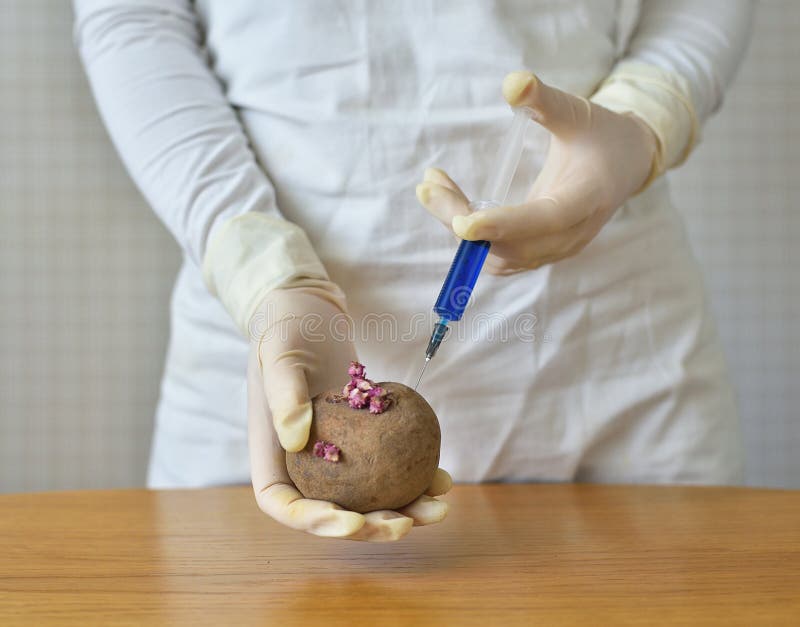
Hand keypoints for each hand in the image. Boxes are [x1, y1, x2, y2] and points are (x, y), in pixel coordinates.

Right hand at [247, 280, 451, 540]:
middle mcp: (303, 461)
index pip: (285, 504)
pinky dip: (415, 478)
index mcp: (273, 452)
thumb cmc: (285, 328)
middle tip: (407, 522)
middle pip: (333, 511)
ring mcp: (335, 453)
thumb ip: (283, 394)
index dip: (314, 523)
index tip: (351, 520)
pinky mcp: (363, 440)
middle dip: (370, 526)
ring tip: (438, 507)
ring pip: (367, 496)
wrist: (309, 310)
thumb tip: (296, 440)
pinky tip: (443, 477)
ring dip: (403, 509)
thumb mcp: (279, 354)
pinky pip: (388, 466)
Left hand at [416, 71, 658, 274]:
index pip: (544, 220)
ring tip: (432, 188)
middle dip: (461, 221)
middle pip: (511, 245)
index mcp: (586, 199)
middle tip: (427, 187)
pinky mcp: (540, 252)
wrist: (626, 164)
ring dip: (460, 230)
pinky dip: (470, 236)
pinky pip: (499, 256)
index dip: (503, 225)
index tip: (461, 223)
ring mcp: (555, 249)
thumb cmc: (601, 135)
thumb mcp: (576, 111)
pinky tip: (449, 203)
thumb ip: (544, 99)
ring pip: (499, 257)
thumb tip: (511, 82)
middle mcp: (571, 235)